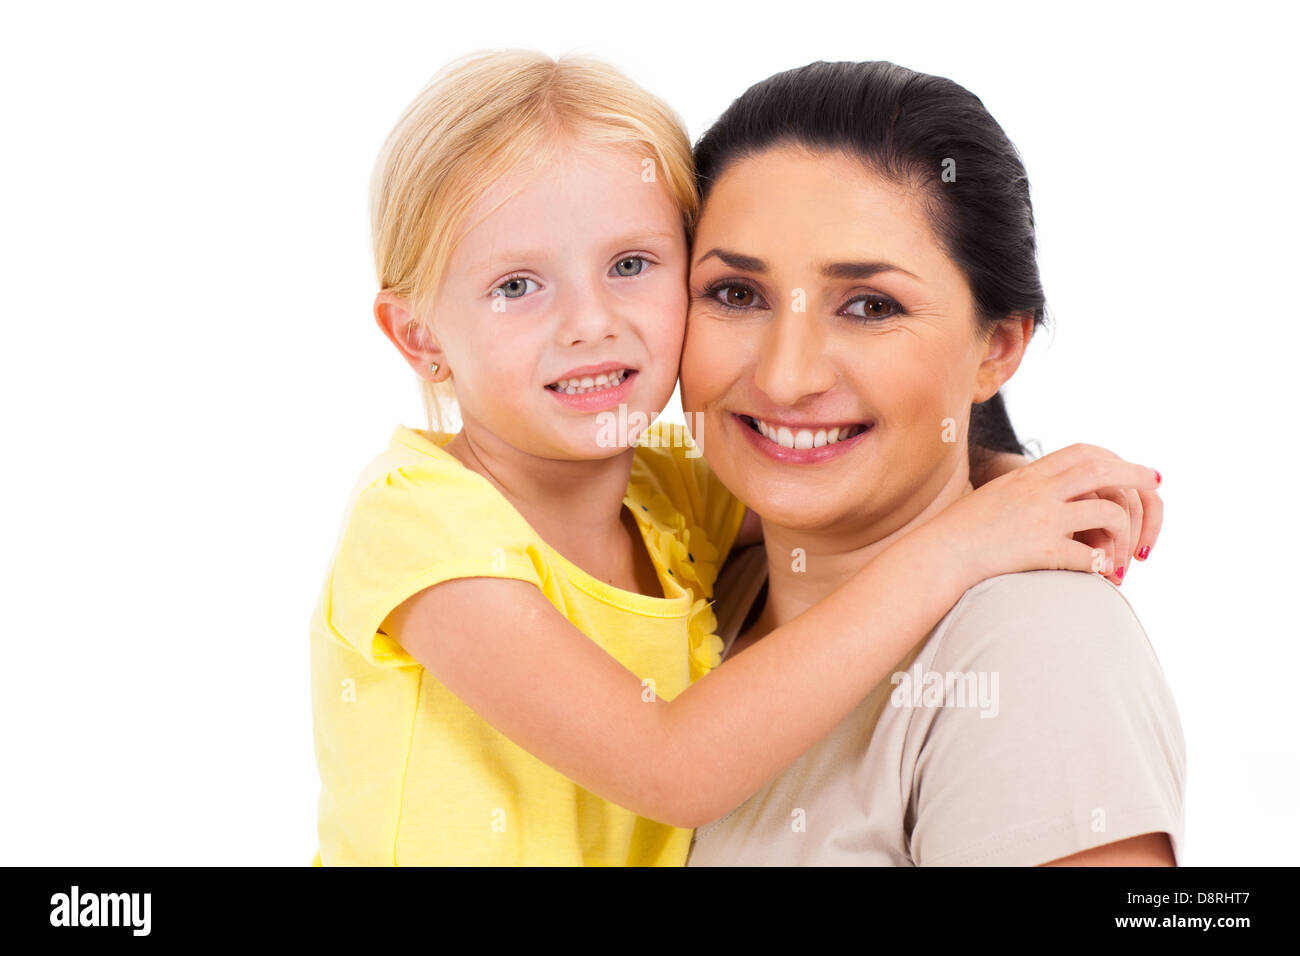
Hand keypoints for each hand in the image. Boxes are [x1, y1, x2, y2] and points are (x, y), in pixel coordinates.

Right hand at [926, 443, 1161, 586]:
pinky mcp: (1039, 549)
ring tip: (1124, 560)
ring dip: (1124, 536)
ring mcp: (1041, 518)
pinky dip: (1103, 566)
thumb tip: (1058, 496)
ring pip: (1107, 512)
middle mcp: (1038, 490)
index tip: (1139, 471)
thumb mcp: (995, 497)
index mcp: (1028, 476)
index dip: (1116, 458)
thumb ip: (1027, 492)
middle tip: (1158, 487)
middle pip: (1103, 470)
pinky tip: (1104, 577)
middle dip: (1137, 477)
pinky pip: (1088, 554)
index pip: (1083, 452)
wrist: (937, 554)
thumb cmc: (961, 532)